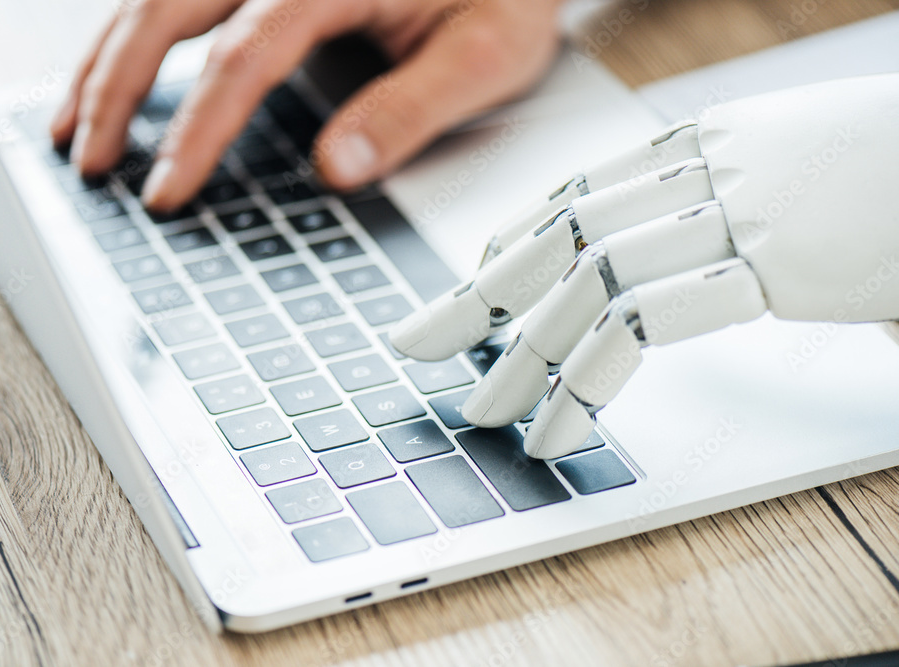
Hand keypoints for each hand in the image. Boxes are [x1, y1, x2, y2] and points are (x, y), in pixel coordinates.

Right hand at [50, 0, 561, 209]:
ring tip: (72, 126)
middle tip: (89, 163)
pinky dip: (134, 35)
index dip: (196, 129)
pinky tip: (116, 69)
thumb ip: (410, 109)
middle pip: (169, 10)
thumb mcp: (484, 56)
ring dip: (106, 59)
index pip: (244, 58)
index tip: (166, 189)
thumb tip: (337, 168)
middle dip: (117, 91)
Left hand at [389, 74, 898, 458]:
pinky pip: (638, 320)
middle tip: (417, 343)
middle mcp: (707, 162)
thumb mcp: (808, 188)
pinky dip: (587, 378)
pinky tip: (559, 424)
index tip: (476, 289)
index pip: (579, 190)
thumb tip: (704, 273)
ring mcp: (735, 203)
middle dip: (479, 293)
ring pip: (581, 277)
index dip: (515, 244)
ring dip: (522, 351)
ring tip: (480, 409)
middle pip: (557, 227)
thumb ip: (736, 229)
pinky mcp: (769, 254)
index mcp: (710, 140)